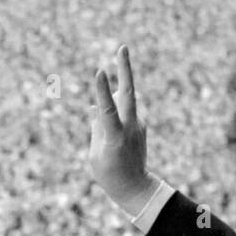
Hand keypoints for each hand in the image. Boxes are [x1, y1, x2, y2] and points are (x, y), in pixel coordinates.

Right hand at [89, 45, 154, 212]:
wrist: (135, 188)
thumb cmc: (109, 173)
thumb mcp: (96, 153)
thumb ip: (97, 127)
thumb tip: (95, 107)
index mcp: (115, 137)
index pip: (107, 110)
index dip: (102, 91)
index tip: (99, 72)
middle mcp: (130, 127)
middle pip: (128, 93)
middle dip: (125, 70)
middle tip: (122, 47)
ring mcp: (138, 125)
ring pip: (125, 103)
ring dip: (118, 91)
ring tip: (116, 94)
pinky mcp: (140, 126)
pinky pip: (124, 115)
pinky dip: (116, 115)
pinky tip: (116, 134)